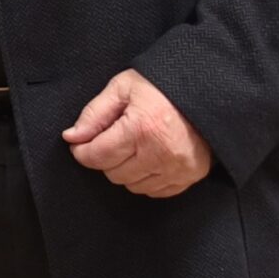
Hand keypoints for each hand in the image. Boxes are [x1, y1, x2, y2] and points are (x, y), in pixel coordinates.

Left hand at [62, 68, 213, 197]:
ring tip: (131, 147)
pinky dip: (146, 179)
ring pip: (133, 185)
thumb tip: (72, 137)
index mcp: (140, 129)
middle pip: (113, 174)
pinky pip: (156, 191)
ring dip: (125, 170)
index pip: (98, 156)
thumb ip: (94, 114)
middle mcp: (160, 154)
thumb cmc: (162, 86)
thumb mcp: (122, 88)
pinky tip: (147, 159)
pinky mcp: (191, 176)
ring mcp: (178, 168)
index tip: (79, 144)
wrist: (207, 91)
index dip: (82, 151)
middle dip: (105, 158)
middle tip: (110, 140)